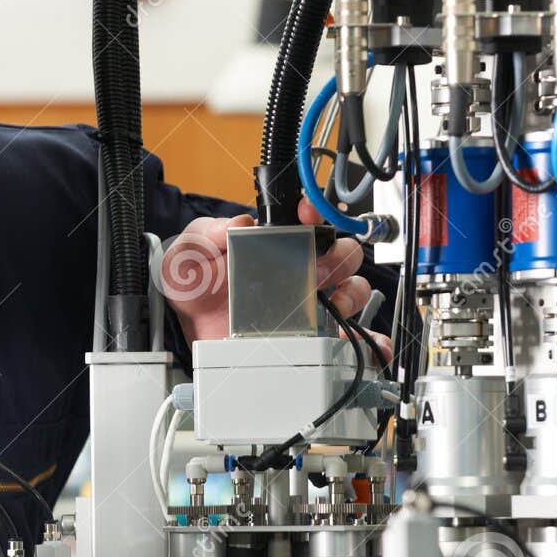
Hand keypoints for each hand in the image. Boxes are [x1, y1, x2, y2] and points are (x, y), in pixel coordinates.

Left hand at [160, 198, 387, 356]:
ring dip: (351, 294)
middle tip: (316, 271)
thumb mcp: (189, 253)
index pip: (307, 221)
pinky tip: (366, 343)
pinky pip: (350, 337)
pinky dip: (367, 340)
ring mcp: (308, 303)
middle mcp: (298, 271)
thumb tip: (237, 222)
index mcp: (274, 244)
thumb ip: (205, 233)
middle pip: (340, 254)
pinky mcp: (312, 336)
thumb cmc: (194, 287)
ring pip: (352, 290)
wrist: (190, 332)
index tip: (307, 216)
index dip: (313, 213)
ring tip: (333, 306)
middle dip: (338, 258)